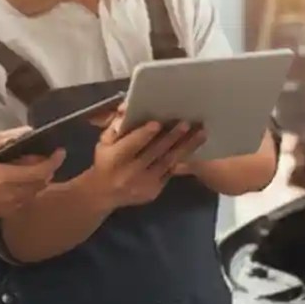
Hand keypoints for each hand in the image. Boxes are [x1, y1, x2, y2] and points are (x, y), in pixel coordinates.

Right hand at [0, 147, 65, 225]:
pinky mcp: (6, 214)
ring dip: (40, 180)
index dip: (54, 161)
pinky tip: (20, 182)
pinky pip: (26, 200)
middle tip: (45, 156)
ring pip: (36, 192)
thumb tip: (22, 134)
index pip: (40, 171)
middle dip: (48, 169)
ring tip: (32, 167)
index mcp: (6, 178)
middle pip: (42, 182)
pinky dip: (30, 190)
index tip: (60, 151)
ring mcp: (10, 206)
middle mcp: (13, 194)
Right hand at [87, 120, 205, 208]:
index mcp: (115, 158)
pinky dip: (184, 159)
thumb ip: (116, 126)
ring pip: (168, 162)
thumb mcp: (103, 143)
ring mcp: (145, 183)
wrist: (104, 194)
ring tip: (201, 133)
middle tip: (187, 123)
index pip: (131, 144)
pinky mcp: (155, 190)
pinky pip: (172, 172)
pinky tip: (195, 147)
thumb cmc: (105, 161)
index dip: (144, 134)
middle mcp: (130, 172)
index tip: (157, 123)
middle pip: (154, 152)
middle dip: (172, 137)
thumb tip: (127, 108)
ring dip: (186, 147)